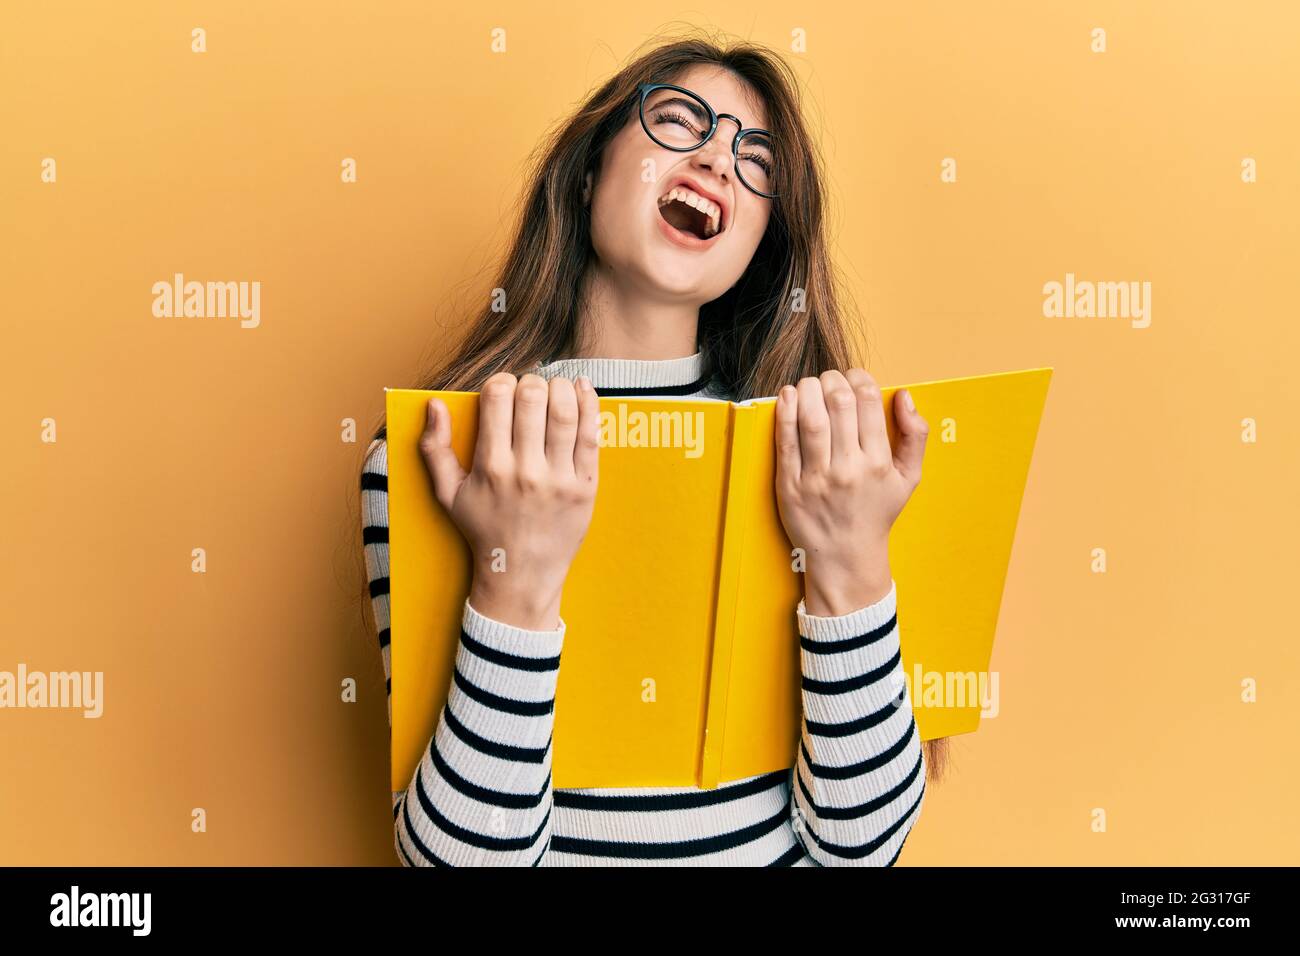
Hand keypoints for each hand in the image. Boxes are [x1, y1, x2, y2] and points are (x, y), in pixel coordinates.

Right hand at [419, 372, 600, 629]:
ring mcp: (559, 478)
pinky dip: (589, 405)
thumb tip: (434, 404)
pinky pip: (591, 436)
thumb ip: (435, 448)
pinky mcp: (585, 487)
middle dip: (531, 381)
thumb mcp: (447, 494)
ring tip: (554, 388)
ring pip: (564, 411)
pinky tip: (581, 389)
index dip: (501, 381)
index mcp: (490, 467)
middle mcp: (525, 470)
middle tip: (531, 389)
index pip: (497, 398)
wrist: (521, 573)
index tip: (503, 388)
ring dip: (560, 388)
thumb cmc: (484, 530)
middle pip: (532, 397)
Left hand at [774, 369, 928, 616]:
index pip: (868, 402)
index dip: (859, 378)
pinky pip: (785, 442)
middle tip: (829, 379)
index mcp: (878, 462)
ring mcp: (816, 478)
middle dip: (832, 380)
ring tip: (809, 385)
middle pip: (839, 404)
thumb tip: (905, 396)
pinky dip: (784, 413)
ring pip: (811, 418)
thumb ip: (915, 435)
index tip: (853, 377)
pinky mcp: (789, 486)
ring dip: (808, 390)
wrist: (846, 557)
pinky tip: (787, 396)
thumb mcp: (908, 478)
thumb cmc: (876, 513)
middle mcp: (848, 468)